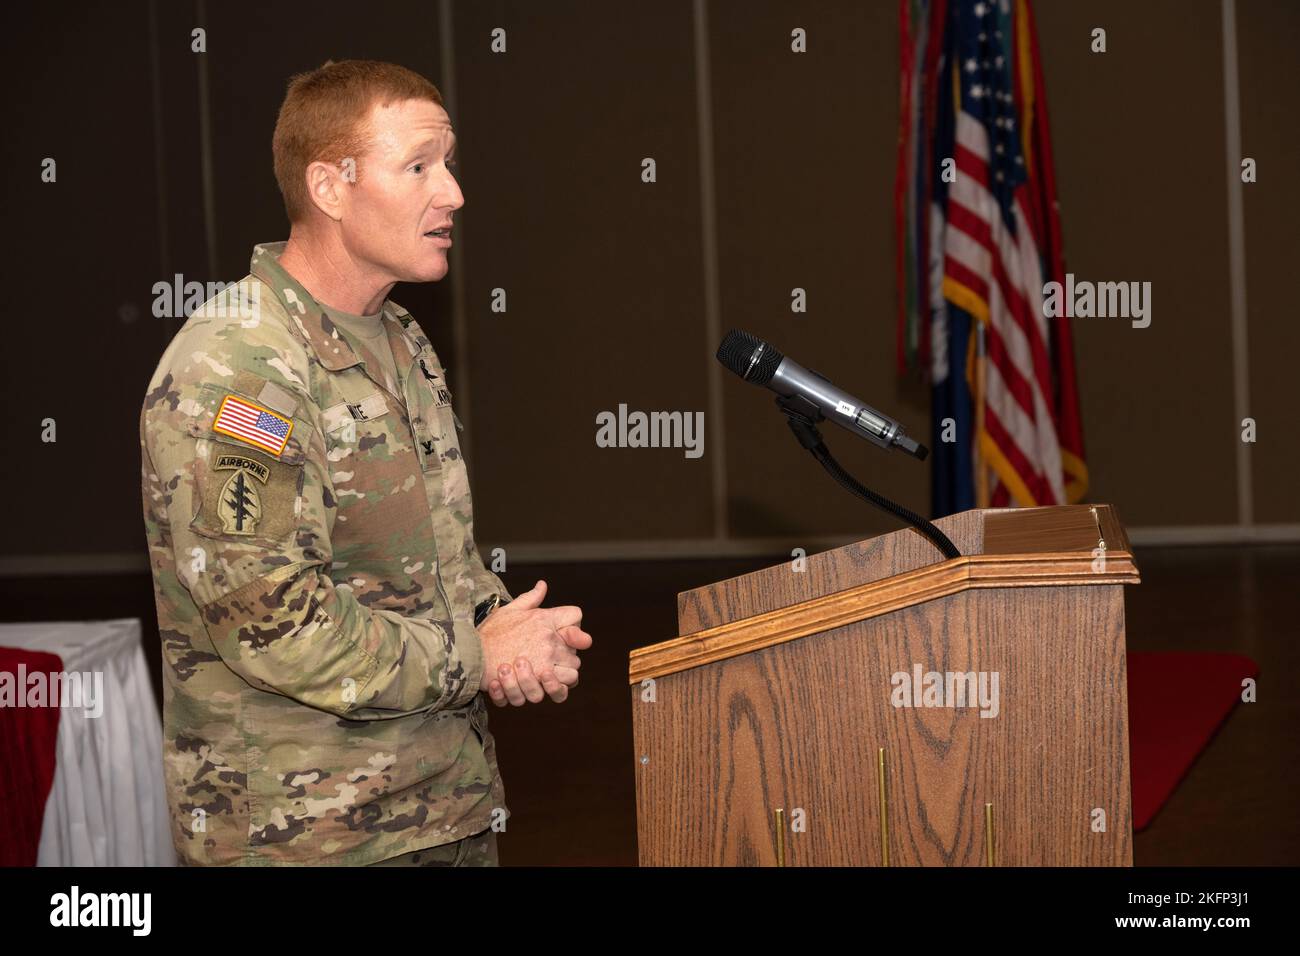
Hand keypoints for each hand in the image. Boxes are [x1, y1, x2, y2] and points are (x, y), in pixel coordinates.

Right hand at [475, 580, 592, 705]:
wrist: (473, 655)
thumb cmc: (490, 633)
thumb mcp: (509, 610)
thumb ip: (530, 598)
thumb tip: (543, 585)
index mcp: (543, 618)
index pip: (575, 615)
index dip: (572, 624)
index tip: (564, 634)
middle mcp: (549, 638)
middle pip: (576, 649)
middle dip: (566, 656)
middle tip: (549, 660)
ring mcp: (547, 659)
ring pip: (573, 672)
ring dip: (561, 676)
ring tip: (545, 674)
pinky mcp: (539, 680)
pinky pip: (562, 689)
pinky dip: (556, 689)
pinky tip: (543, 684)